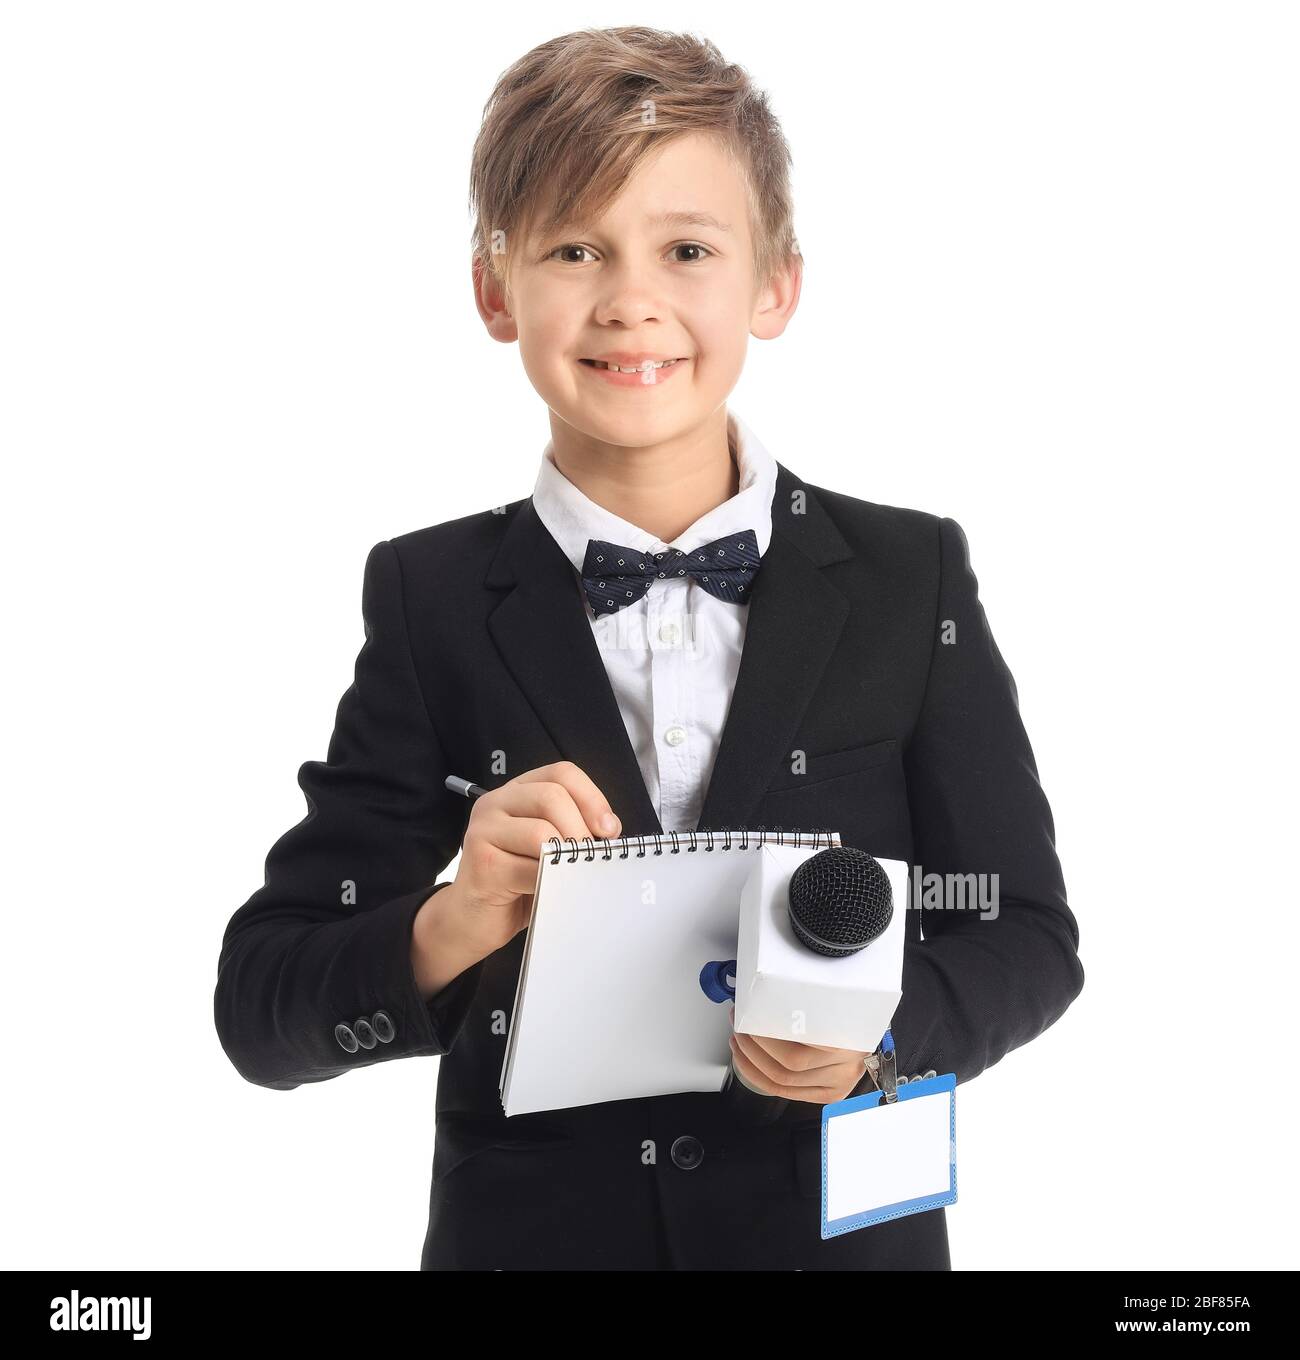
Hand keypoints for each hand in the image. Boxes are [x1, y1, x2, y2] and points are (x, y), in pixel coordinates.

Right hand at [435, 760, 620, 957]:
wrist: (474, 919)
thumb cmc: (517, 881)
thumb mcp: (548, 846)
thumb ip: (571, 828)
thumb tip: (609, 831)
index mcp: (516, 791)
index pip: (561, 773)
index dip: (592, 797)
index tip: (610, 829)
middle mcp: (496, 803)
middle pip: (552, 797)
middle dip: (581, 830)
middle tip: (590, 858)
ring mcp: (483, 831)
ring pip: (541, 832)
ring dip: (566, 858)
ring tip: (570, 875)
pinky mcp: (482, 863)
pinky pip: (530, 868)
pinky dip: (550, 882)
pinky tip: (549, 891)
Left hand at [728, 1006, 875, 1103]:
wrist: (872, 1031)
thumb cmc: (849, 1011)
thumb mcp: (834, 1000)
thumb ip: (806, 1004)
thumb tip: (763, 993)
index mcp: (848, 1040)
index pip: (797, 1046)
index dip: (765, 1033)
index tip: (749, 1013)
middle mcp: (845, 1068)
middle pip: (788, 1065)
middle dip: (753, 1044)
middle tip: (739, 1022)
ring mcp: (837, 1085)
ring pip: (782, 1082)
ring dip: (750, 1061)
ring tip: (739, 1040)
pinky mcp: (828, 1096)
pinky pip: (784, 1092)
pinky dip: (758, 1076)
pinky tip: (747, 1060)